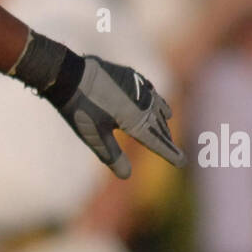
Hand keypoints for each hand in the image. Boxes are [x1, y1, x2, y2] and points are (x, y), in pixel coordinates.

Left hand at [59, 57, 183, 180]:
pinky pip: (148, 89)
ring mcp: (137, 87)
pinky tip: (152, 97)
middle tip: (173, 151)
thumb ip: (112, 155)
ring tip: (167, 122)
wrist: (69, 75)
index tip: (181, 162)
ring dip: (162, 116)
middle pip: (158, 124)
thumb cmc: (80, 109)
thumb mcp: (94, 137)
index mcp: (135, 119)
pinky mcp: (129, 76)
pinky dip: (153, 98)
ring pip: (156, 104)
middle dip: (166, 137)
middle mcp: (142, 102)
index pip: (156, 141)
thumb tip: (126, 176)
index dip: (169, 153)